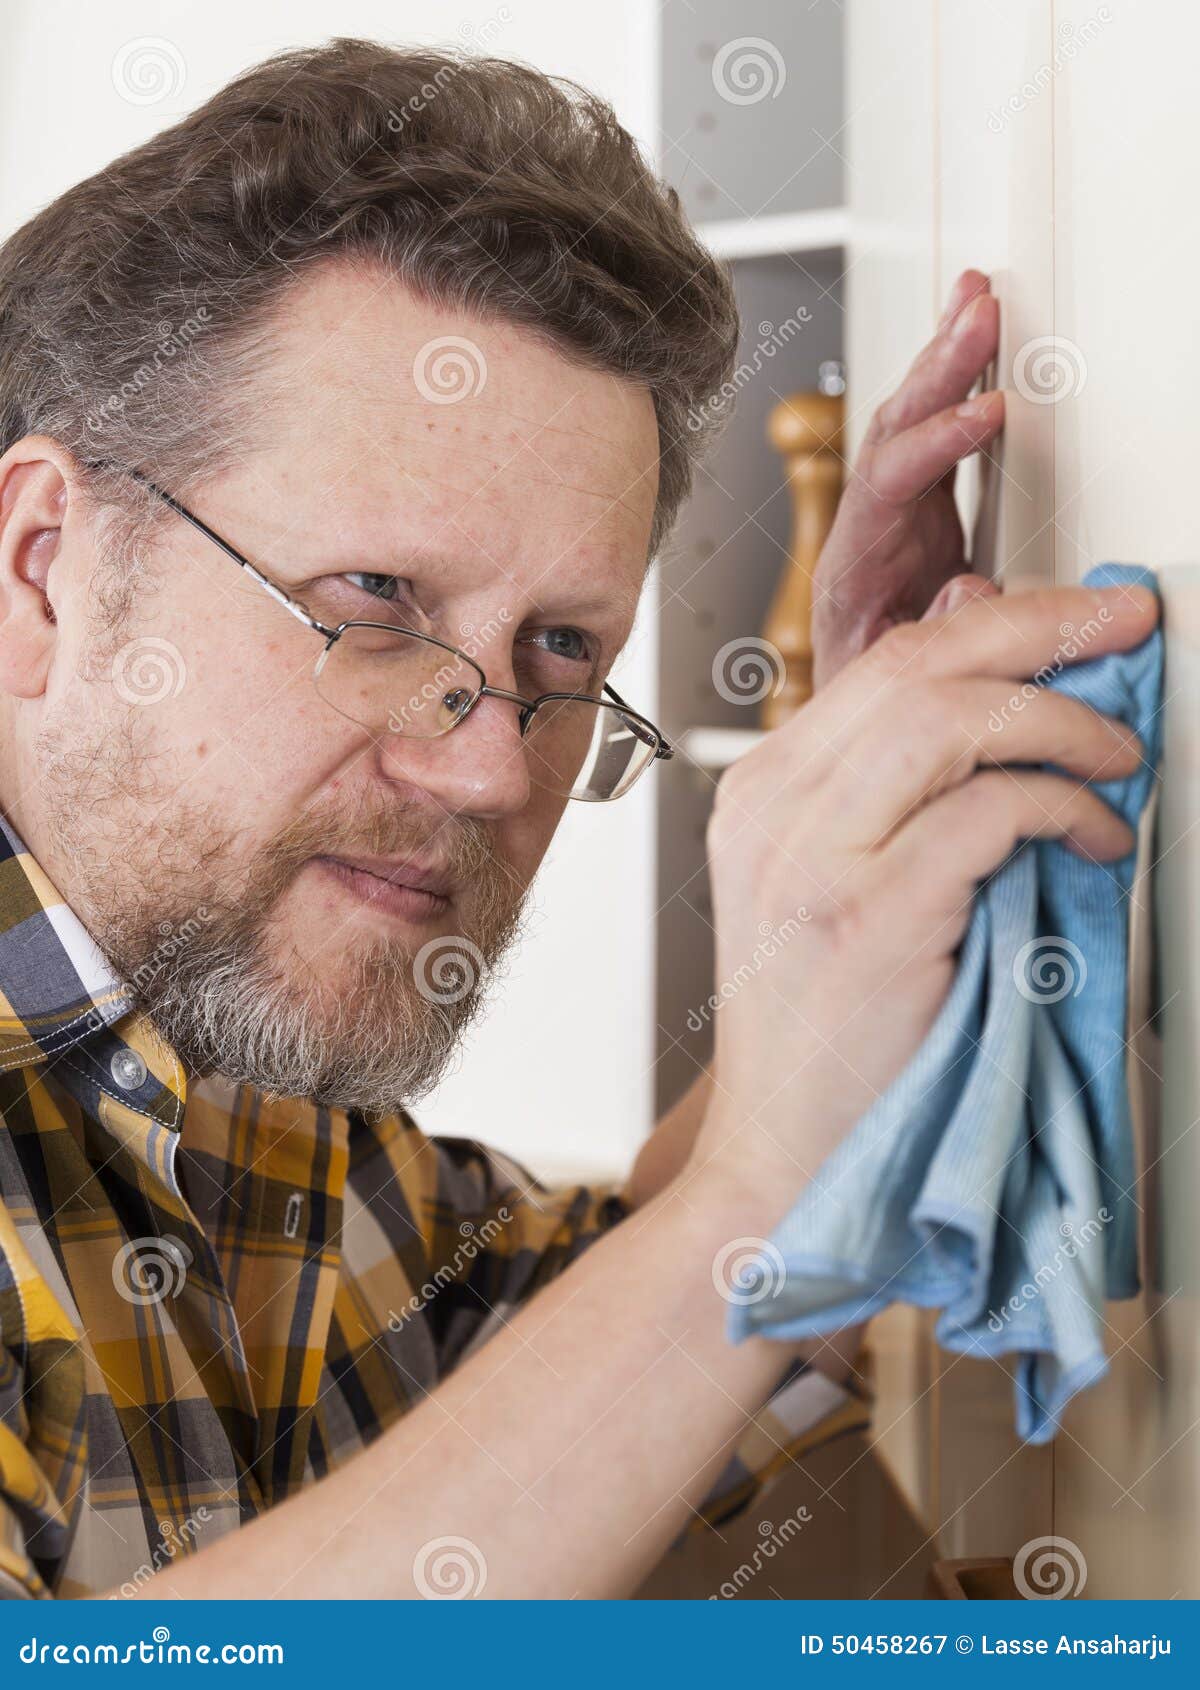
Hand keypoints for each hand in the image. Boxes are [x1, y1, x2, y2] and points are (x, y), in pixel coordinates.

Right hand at [693, 584, 1157, 1205]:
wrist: (784, 1156)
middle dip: (1044, 628)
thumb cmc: (824, 1031)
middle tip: (1126, 628)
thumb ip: (904, 783)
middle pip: (919, 664)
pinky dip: (1064, 809)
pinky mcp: (866, 918)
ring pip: (950, 718)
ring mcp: (811, 860)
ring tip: (1118, 759)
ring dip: (1062, 722)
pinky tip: (1095, 840)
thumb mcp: (844, 883)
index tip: (1085, 616)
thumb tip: (985, 673)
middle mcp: (774, 807)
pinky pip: (987, 814)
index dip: (1002, 619)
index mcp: (767, 790)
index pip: (889, 659)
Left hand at [811, 270, 1003, 686]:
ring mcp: (891, 513)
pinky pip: (935, 432)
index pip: (887, 483)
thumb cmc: (865, 702)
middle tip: (979, 317)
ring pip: (912, 419)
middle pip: (894, 429)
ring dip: (946, 357)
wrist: (853, 718)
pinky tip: (973, 335)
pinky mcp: (920, 509)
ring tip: (977, 298)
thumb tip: (971, 590)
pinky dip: (958, 382)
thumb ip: (932, 634)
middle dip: (939, 370)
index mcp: (851, 564)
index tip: (987, 414)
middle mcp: (865, 526)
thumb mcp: (890, 683)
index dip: (937, 443)